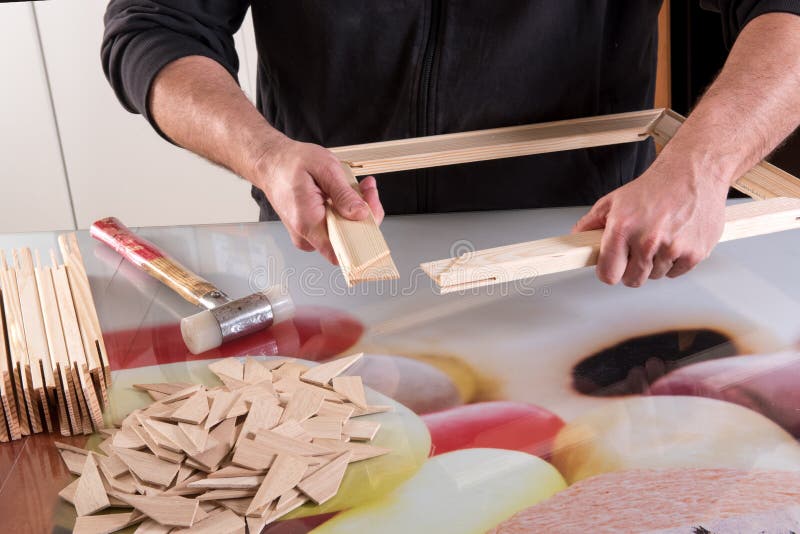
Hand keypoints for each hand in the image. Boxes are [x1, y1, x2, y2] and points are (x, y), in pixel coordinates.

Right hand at [253, 138, 383, 263]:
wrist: (270, 163)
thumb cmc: (290, 163)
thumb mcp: (324, 168)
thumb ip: (343, 194)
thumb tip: (361, 214)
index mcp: (308, 223)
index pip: (342, 251)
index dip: (363, 235)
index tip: (370, 211)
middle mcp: (306, 235)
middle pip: (348, 241)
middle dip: (365, 214)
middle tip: (366, 189)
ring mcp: (308, 235)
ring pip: (344, 233)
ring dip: (356, 211)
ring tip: (358, 187)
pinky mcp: (311, 230)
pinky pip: (336, 227)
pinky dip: (346, 211)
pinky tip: (347, 194)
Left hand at [572, 158, 728, 286]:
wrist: (693, 173)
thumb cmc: (654, 186)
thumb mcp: (614, 200)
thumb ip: (591, 223)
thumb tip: (576, 239)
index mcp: (623, 228)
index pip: (608, 274)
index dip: (609, 272)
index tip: (612, 267)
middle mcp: (647, 240)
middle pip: (632, 280)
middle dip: (632, 270)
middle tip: (636, 251)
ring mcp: (673, 248)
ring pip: (655, 276)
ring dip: (655, 263)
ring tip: (659, 238)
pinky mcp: (695, 253)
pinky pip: (676, 273)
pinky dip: (674, 261)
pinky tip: (674, 239)